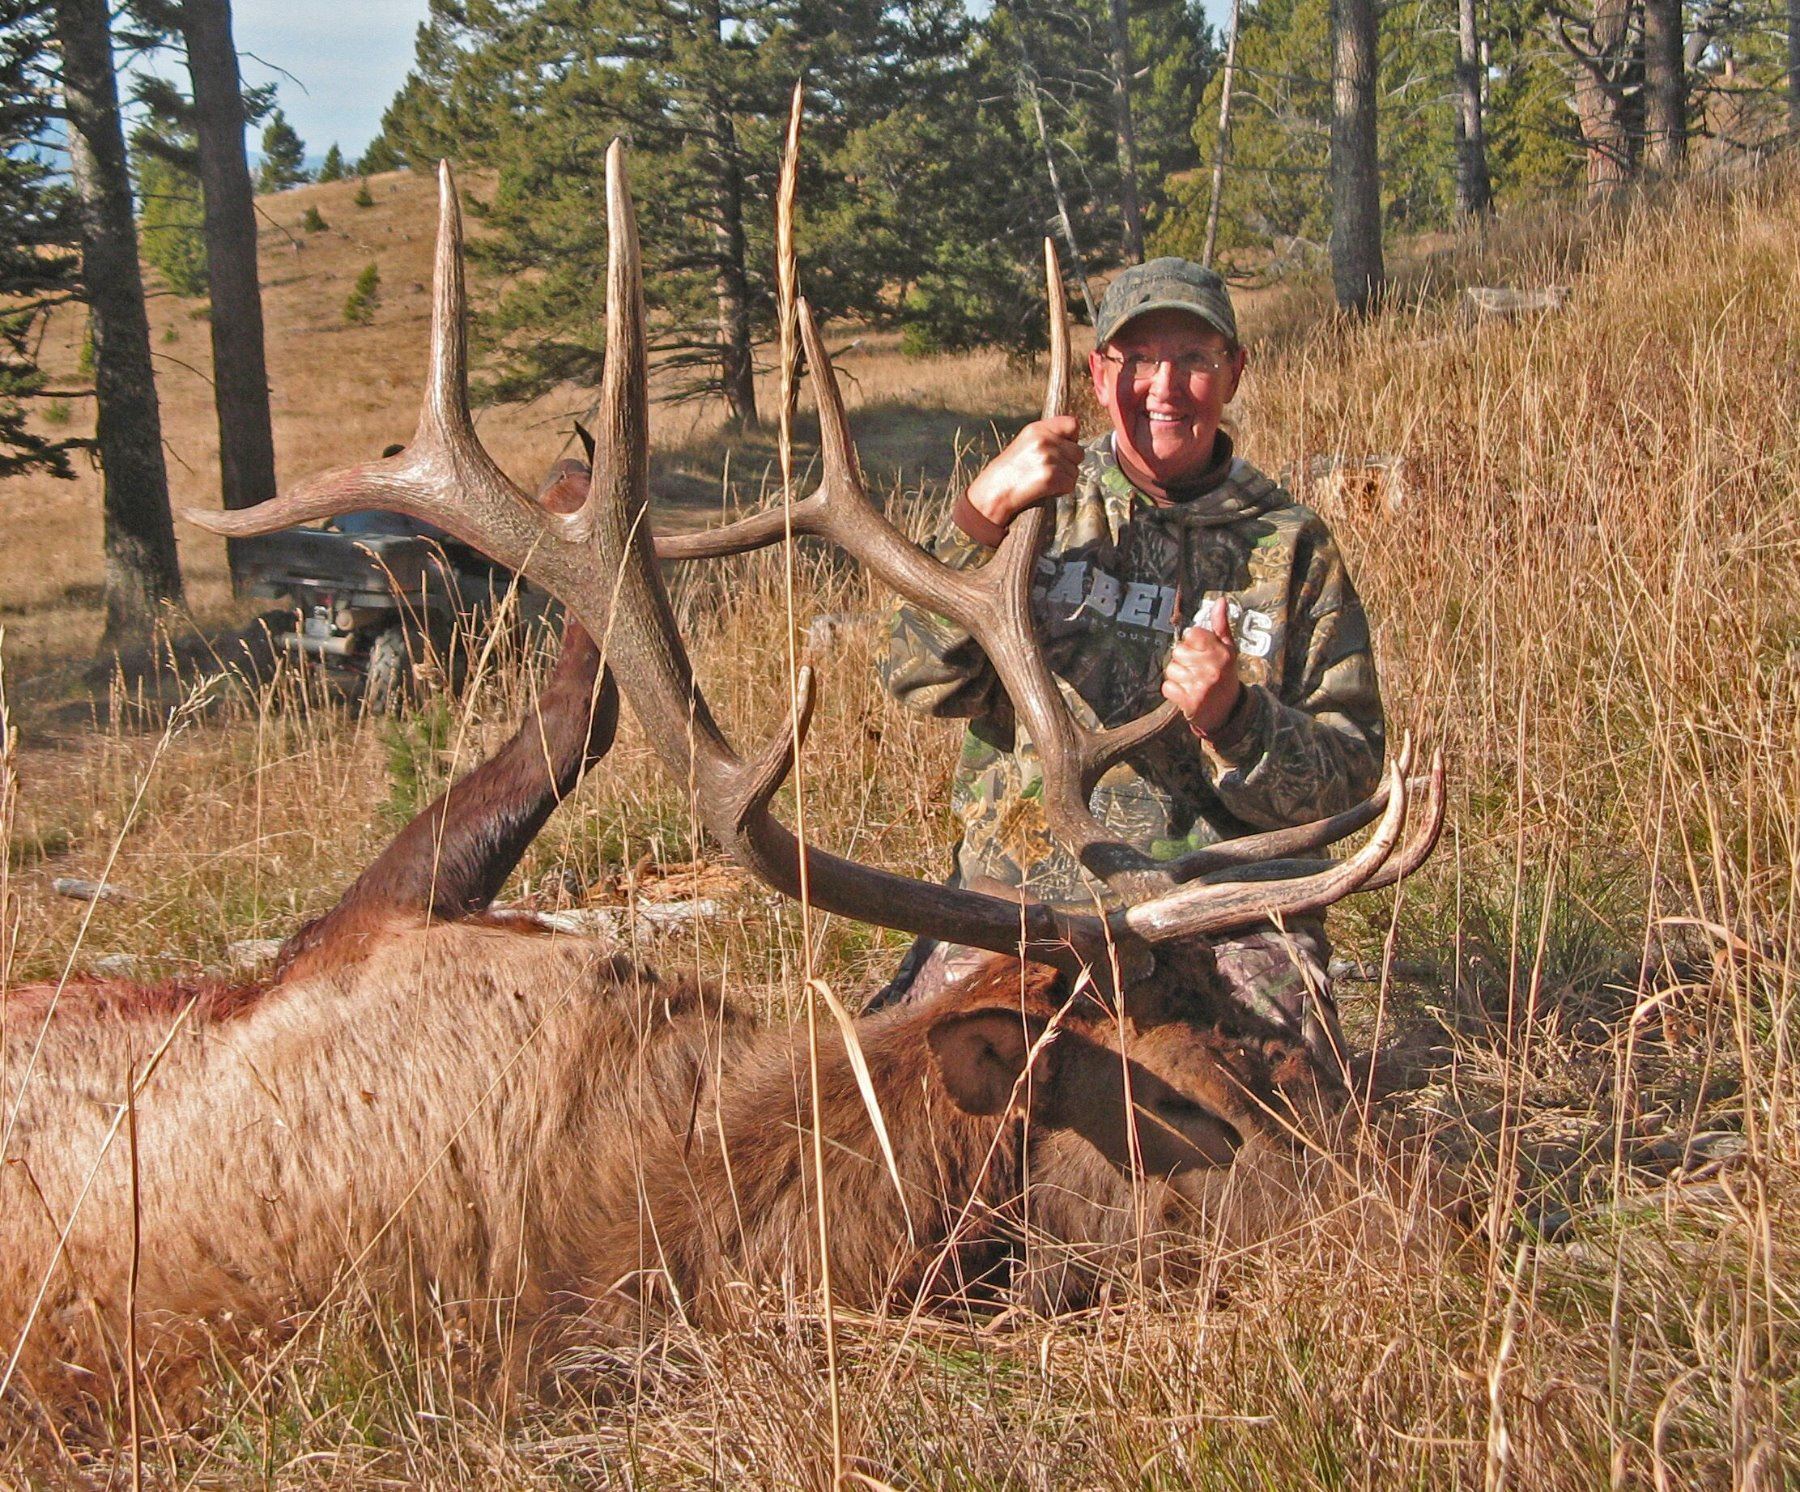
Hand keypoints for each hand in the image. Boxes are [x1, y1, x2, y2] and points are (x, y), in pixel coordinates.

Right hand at [963, 415, 1082, 532]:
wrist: (994, 492)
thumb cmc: (1010, 470)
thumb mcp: (1026, 443)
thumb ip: (1049, 437)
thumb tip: (1075, 440)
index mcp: (1037, 429)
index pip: (1073, 424)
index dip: (1073, 439)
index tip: (1063, 449)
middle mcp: (1044, 440)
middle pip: (1078, 452)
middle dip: (1069, 464)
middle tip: (1049, 470)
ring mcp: (1048, 458)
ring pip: (1075, 471)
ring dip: (1064, 479)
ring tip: (1043, 480)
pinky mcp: (1051, 477)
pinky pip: (1070, 485)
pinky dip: (1061, 491)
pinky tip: (1044, 489)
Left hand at [1163, 596, 1242, 737]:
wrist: (1228, 711)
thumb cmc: (1225, 675)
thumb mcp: (1229, 650)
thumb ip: (1221, 625)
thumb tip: (1221, 601)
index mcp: (1222, 653)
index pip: (1192, 634)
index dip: (1192, 642)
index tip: (1201, 652)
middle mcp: (1213, 668)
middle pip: (1178, 651)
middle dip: (1183, 660)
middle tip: (1196, 670)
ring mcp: (1201, 686)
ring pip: (1171, 669)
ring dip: (1178, 676)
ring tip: (1192, 683)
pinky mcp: (1190, 702)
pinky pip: (1167, 687)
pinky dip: (1173, 691)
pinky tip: (1186, 693)